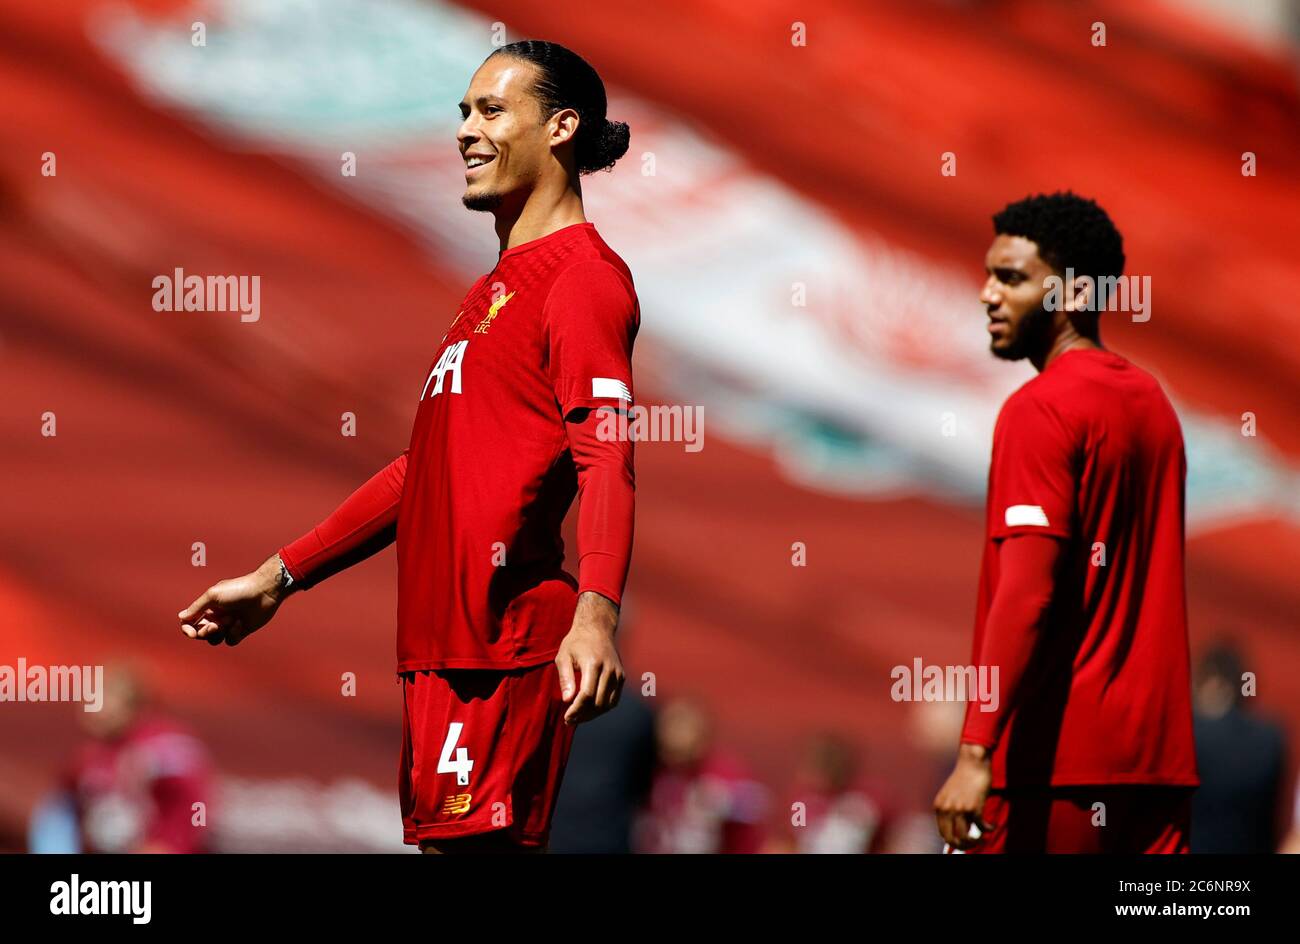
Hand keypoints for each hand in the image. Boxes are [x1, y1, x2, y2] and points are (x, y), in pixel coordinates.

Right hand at [178, 554, 289, 646]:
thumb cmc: (239, 589)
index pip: (190, 622)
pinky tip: (241, 624)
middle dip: (205, 632)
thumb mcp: (213, 595)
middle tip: (215, 626)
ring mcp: (229, 624)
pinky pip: (230, 641)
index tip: (191, 633)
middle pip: (201, 633)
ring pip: (214, 639)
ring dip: (219, 634)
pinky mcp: (241, 630)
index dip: (187, 629)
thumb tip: (181, 616)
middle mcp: (217, 616)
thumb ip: (196, 607)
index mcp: (208, 607)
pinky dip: (234, 634)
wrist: (264, 591)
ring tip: (230, 622)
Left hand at [555, 592, 623, 724]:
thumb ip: (565, 678)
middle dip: (583, 715)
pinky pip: (614, 700)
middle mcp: (609, 669)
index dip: (577, 709)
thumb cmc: (576, 642)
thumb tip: (567, 700)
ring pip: (607, 704)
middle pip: (598, 702)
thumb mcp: (564, 656)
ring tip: (578, 718)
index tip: (566, 717)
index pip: (587, 694)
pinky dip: (602, 708)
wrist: (597, 628)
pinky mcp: (622, 677)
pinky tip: (589, 710)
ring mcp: (618, 674)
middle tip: (569, 720)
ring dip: (592, 715)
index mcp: (594, 663)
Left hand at [934, 742, 993, 849]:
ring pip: (965, 837)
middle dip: (964, 846)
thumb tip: (959, 834)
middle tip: (974, 843)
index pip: (943, 834)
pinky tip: (991, 826)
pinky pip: (980, 827)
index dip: (954, 842)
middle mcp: (946, 809)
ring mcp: (959, 809)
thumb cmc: (964, 779)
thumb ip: (952, 812)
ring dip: (975, 841)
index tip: (964, 843)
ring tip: (982, 837)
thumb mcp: (952, 796)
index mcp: (939, 807)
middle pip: (952, 839)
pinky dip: (987, 829)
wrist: (972, 763)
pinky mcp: (973, 807)